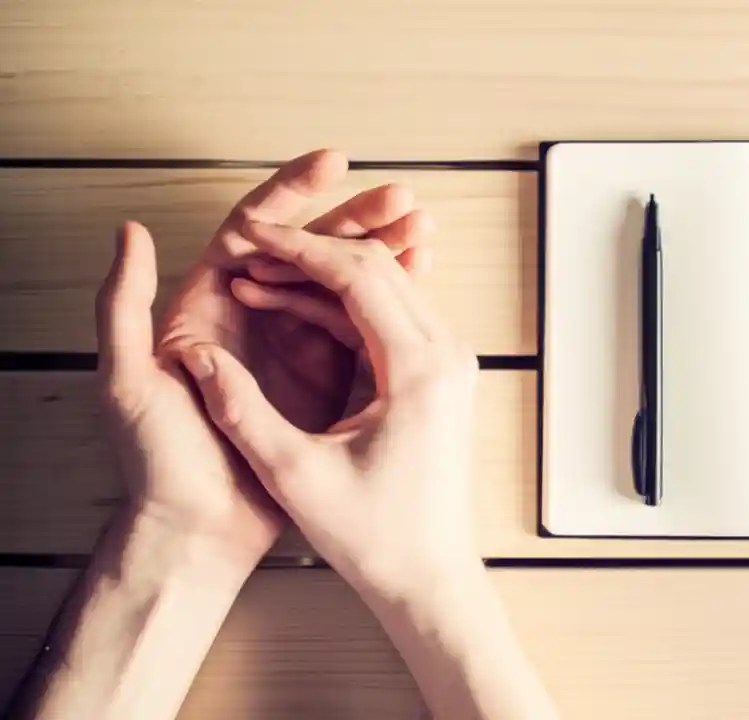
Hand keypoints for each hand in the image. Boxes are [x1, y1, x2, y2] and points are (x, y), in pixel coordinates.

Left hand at [99, 150, 429, 568]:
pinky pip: (361, 332)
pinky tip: (424, 283)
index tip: (335, 163)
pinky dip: (390, 305)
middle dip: (356, 219)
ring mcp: (295, 351)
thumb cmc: (156, 461)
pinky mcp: (326, 384)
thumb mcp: (127, 381)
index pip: (254, 232)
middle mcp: (255, 320)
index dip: (294, 194)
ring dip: (383, 256)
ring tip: (424, 231)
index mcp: (209, 308)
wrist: (197, 534)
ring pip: (342, 288)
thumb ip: (121, 305)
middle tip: (401, 198)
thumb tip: (131, 230)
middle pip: (309, 252)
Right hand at [177, 221, 556, 719]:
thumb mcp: (292, 474)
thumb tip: (193, 355)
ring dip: (324, 281)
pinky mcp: (441, 378)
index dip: (298, 250)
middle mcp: (447, 355)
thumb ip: (240, 411)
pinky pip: (392, 319)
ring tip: (257, 279)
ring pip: (387, 289)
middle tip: (249, 253)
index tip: (250, 236)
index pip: (358, 276)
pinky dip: (343, 309)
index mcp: (418, 370)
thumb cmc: (371, 536)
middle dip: (309, 255)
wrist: (427, 575)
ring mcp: (450, 364)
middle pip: (378, 270)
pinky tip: (290, 312)